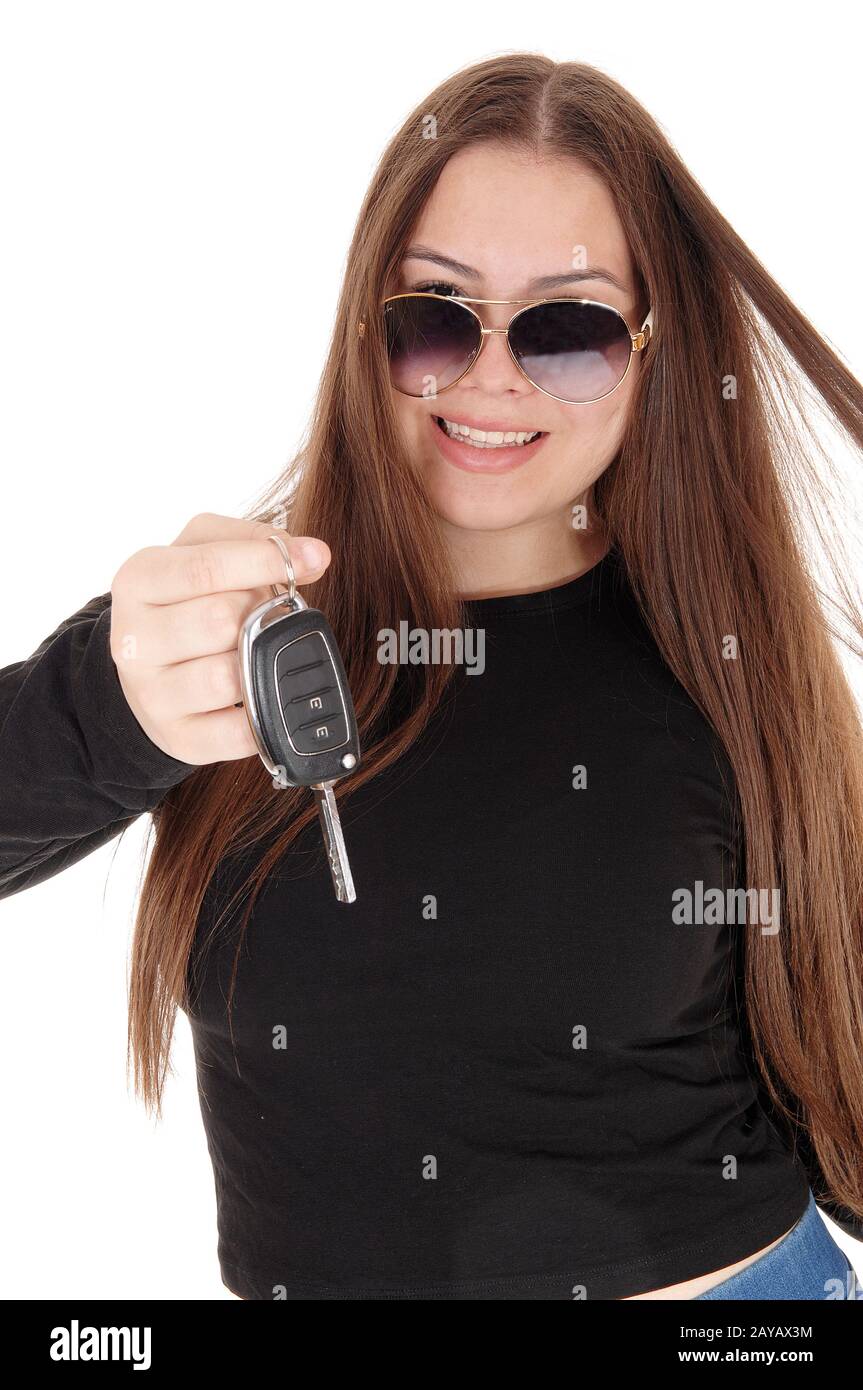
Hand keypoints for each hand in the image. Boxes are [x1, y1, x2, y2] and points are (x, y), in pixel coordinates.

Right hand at [109, 513, 331, 763]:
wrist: (148, 670)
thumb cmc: (186, 602)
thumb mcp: (204, 551)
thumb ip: (253, 540)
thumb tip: (312, 556)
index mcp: (138, 582)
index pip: (206, 568)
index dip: (264, 562)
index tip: (313, 557)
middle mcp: (134, 640)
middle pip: (221, 621)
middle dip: (259, 613)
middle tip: (263, 613)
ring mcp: (152, 695)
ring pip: (228, 677)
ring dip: (259, 661)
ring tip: (254, 650)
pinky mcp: (177, 737)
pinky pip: (239, 731)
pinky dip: (265, 713)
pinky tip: (263, 693)